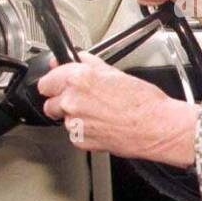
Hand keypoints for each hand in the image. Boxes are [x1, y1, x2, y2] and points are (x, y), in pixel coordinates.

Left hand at [37, 51, 198, 167]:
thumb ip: (85, 64)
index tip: (58, 85)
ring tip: (99, 113)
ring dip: (75, 117)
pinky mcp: (81, 141)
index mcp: (78, 79)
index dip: (53, 83)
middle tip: (82, 100)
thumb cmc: (142, 101)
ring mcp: (75, 123)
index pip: (46, 82)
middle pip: (50, 103)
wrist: (156, 126)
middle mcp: (72, 101)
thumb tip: (71, 60)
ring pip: (63, 120)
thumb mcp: (114, 72)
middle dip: (61, 102)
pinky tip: (102, 125)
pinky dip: (84, 131)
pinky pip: (74, 134)